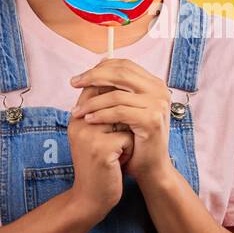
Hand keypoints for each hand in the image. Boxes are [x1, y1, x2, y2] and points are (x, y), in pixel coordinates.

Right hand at [66, 81, 134, 220]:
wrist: (90, 198)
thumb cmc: (100, 164)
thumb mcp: (95, 135)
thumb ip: (103, 111)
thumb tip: (121, 85)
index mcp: (77, 117)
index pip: (97, 88)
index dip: (116, 98)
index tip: (120, 120)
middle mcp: (79, 122)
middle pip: (114, 102)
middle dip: (124, 121)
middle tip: (117, 143)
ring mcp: (89, 135)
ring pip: (124, 120)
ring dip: (127, 136)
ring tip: (117, 153)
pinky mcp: (101, 149)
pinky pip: (128, 138)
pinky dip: (129, 151)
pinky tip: (118, 163)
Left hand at [69, 57, 173, 185]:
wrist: (152, 167)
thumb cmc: (137, 140)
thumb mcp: (128, 109)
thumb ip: (118, 89)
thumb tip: (98, 65)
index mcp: (154, 84)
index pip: (124, 65)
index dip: (99, 68)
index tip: (79, 78)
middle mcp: (159, 90)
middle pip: (120, 73)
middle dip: (93, 77)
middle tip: (74, 84)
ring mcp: (158, 104)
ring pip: (116, 95)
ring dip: (92, 102)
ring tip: (77, 111)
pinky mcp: (151, 120)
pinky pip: (119, 112)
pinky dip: (100, 115)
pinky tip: (89, 120)